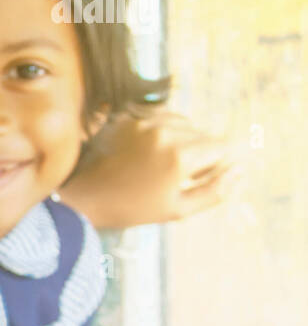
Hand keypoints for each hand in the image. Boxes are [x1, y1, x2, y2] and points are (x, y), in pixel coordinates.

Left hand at [60, 105, 238, 228]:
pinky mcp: (126, 117)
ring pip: (182, 121)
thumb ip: (216, 190)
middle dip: (201, 151)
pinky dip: (162, 129)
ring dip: (182, 137)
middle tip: (178, 175)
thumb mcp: (178, 209)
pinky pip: (158, 116)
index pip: (223, 146)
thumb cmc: (132, 208)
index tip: (205, 175)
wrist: (84, 197)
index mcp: (181, 155)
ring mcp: (143, 121)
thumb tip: (241, 171)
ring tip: (162, 163)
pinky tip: (148, 150)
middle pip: (203, 133)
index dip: (220, 162)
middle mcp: (165, 132)